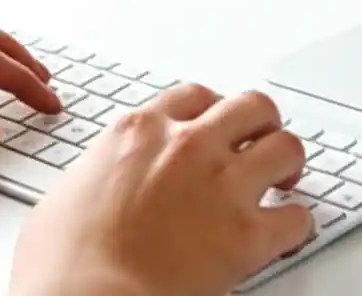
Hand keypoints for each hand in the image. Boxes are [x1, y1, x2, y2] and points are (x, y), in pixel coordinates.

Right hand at [9, 85, 313, 295]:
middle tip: (260, 142)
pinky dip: (298, 225)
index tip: (215, 123)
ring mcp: (222, 186)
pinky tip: (288, 233)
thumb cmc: (64, 264)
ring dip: (288, 163)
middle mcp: (187, 146)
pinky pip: (297, 218)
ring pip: (285, 147)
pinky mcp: (247, 235)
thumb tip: (100, 187)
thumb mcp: (67, 194)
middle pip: (250, 107)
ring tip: (285, 179)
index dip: (211, 110)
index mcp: (139, 132)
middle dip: (261, 124)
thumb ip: (100, 173)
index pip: (192, 96)